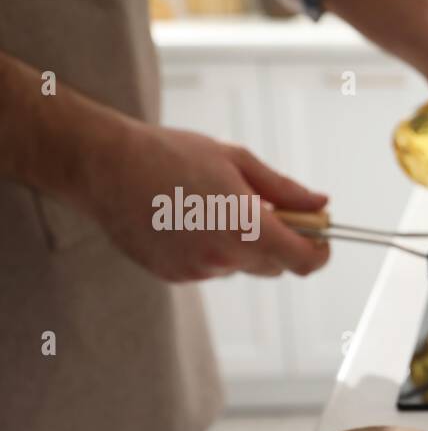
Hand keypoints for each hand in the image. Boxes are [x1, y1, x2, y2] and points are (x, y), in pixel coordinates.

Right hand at [80, 123, 330, 282]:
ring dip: (239, 243)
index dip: (320, 252)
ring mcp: (198, 271)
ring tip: (210, 204)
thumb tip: (320, 204)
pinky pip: (209, 267)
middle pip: (274, 265)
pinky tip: (185, 219)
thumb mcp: (236, 161)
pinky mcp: (175, 276)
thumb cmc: (170, 155)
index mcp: (247, 228)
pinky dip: (210, 248)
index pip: (303, 261)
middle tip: (265, 208)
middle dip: (278, 242)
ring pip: (239, 265)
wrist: (104, 166)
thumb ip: (284, 189)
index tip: (321, 238)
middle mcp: (225, 257)